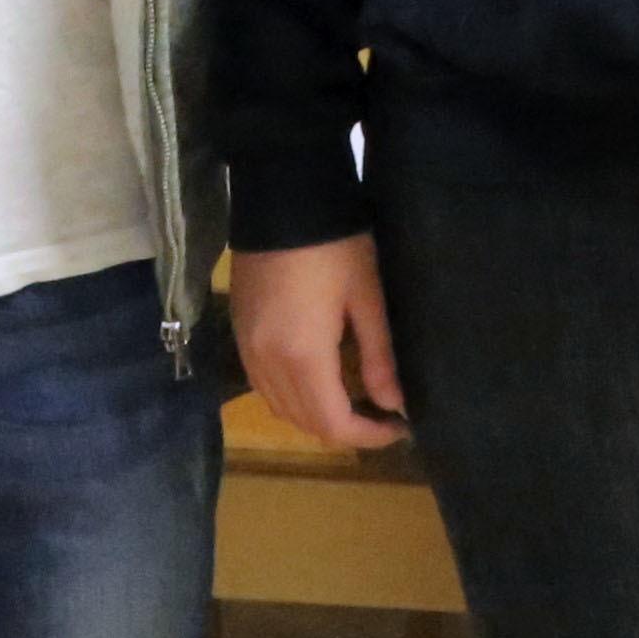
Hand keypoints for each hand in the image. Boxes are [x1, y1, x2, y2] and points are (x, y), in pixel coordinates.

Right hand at [235, 236, 408, 450]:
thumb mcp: (368, 298)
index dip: (367, 436)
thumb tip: (395, 403)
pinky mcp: (240, 334)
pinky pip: (264, 386)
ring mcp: (247, 350)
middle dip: (344, 430)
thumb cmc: (336, 245)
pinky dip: (292, 397)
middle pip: (303, 422)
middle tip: (382, 417)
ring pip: (280, 408)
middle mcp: (266, 363)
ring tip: (355, 402)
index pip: (331, 424)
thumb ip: (379, 356)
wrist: (282, 201)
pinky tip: (320, 381)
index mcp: (301, 357)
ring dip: (316, 416)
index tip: (398, 429)